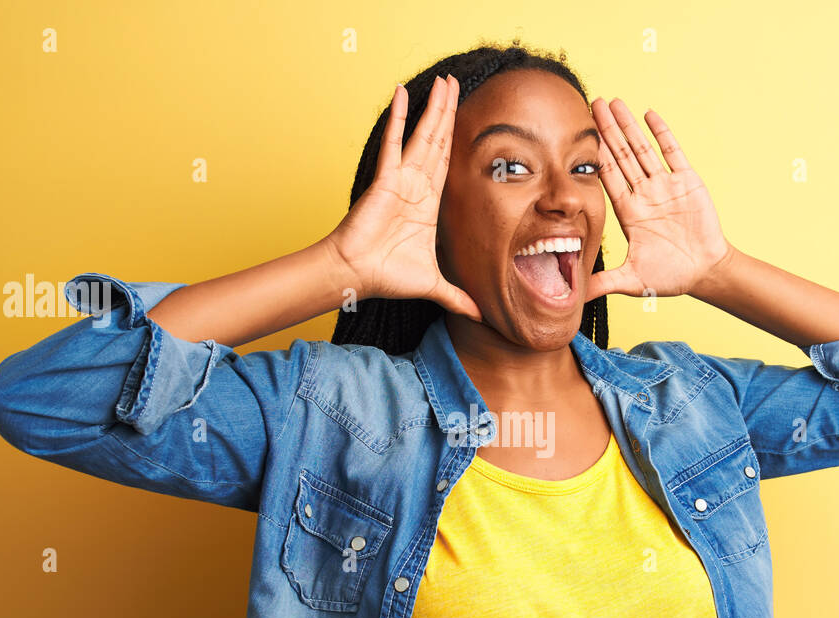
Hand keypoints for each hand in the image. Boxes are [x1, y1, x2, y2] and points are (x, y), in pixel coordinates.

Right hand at [324, 75, 481, 321]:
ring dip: (433, 108)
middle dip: (447, 112)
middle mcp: (416, 185)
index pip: (447, 163)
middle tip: (455, 82)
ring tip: (443, 81)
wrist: (359, 275)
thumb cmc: (387, 276)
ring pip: (422, 136)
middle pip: (437, 141)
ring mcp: (401, 179)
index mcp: (428, 204)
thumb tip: (479, 315)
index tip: (463, 115)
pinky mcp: (385, 178)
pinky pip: (393, 142)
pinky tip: (402, 92)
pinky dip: (399, 117)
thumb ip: (456, 295)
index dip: (455, 138)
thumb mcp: (433, 285)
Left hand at [586, 98, 732, 300]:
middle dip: (606, 131)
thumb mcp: (632, 280)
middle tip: (591, 104)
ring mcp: (665, 186)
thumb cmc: (670, 276)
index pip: (607, 178)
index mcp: (629, 213)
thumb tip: (575, 295)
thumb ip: (604, 283)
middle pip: (621, 156)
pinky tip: (649, 115)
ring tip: (614, 102)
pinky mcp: (687, 182)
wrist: (705, 272)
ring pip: (643, 149)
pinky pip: (672, 153)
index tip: (577, 136)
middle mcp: (644, 194)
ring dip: (628, 126)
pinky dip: (662, 134)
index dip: (593, 157)